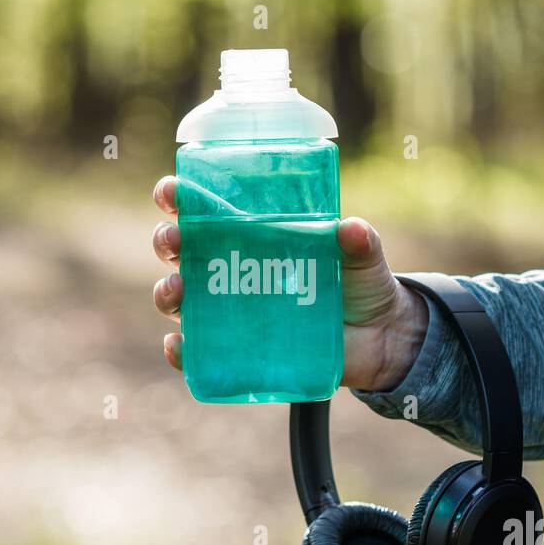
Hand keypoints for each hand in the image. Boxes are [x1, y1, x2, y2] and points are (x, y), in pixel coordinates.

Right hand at [151, 176, 427, 391]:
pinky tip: (177, 344)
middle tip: (175, 240)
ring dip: (167, 292)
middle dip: (166, 241)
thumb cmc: (360, 285)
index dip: (179, 197)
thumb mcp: (363, 258)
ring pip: (180, 299)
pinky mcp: (236, 351)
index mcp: (252, 235)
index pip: (204, 210)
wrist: (377, 341)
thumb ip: (360, 243)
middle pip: (180, 251)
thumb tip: (351, 228)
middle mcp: (230, 269)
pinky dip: (180, 351)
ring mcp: (230, 312)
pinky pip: (197, 353)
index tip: (172, 191)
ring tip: (177, 289)